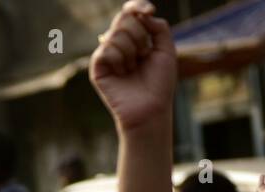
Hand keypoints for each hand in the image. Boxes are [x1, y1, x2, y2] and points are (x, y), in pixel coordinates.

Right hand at [89, 1, 175, 131]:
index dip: (137, 6)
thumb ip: (159, 27)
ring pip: (115, 34)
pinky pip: (105, 49)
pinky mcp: (97, 69)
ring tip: (133, 69)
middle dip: (139, 35)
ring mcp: (106, 56)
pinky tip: (123, 73)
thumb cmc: (160, 83)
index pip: (129, 12)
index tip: (150, 10)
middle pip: (123, 19)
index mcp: (134, 38)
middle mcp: (118, 44)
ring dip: (131, 51)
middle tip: (143, 55)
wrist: (151, 108)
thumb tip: (142, 14)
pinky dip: (119, 59)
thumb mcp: (167, 50)